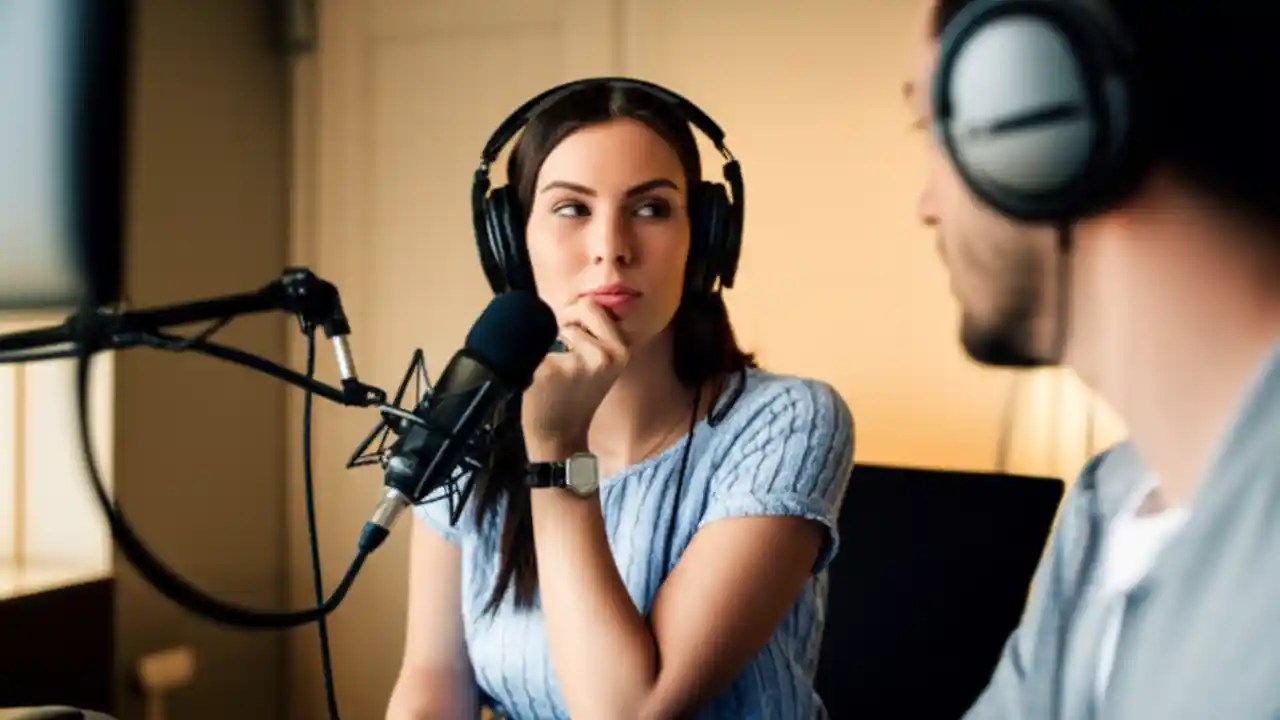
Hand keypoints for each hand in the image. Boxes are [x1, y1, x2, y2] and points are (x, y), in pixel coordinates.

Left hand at [522, 298, 629, 461]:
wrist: (558, 434)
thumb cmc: (576, 394)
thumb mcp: (601, 362)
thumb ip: (597, 333)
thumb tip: (575, 299)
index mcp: (621, 350)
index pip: (594, 307)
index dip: (577, 314)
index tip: (569, 331)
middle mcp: (607, 354)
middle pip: (582, 307)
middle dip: (566, 319)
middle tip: (560, 344)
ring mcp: (579, 362)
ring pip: (559, 326)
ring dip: (551, 340)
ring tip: (554, 366)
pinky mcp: (550, 369)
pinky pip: (534, 344)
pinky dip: (532, 355)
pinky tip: (539, 377)